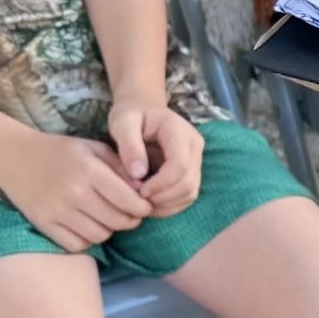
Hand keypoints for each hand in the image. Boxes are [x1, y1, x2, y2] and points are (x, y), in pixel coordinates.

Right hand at [0, 129, 151, 252]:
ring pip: (99, 236)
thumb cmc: (61, 151)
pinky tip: (88, 227)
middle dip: (130, 221)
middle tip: (131, 216)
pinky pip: (77, 245)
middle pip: (116, 221)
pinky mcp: (44, 225)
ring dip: (109, 231)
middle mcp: (75, 193)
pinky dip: (88, 240)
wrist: (16, 157)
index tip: (145, 207)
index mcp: (90, 171)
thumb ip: (120, 167)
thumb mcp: (94, 149)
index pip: (128, 200)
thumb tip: (143, 190)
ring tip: (108, 219)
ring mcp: (58, 212)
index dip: (142, 208)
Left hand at [109, 102, 204, 216]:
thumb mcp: (123, 123)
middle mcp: (194, 146)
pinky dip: (170, 206)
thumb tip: (138, 174)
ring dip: (167, 204)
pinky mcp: (191, 172)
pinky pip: (187, 196)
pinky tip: (150, 203)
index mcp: (179, 131)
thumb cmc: (131, 116)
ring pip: (190, 192)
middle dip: (163, 198)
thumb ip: (129, 146)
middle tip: (137, 200)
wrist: (143, 111)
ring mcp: (196, 160)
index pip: (179, 165)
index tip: (138, 190)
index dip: (160, 184)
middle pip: (188, 182)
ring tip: (142, 203)